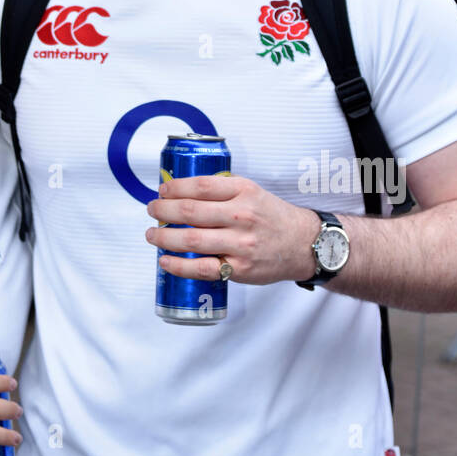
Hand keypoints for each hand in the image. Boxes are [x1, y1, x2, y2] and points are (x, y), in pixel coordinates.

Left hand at [146, 175, 320, 284]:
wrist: (304, 244)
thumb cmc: (272, 217)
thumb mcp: (253, 192)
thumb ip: (222, 191)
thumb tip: (182, 191)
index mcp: (244, 192)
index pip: (200, 186)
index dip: (175, 188)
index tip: (162, 191)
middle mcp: (241, 216)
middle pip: (190, 211)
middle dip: (163, 210)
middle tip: (152, 210)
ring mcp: (240, 244)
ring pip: (191, 239)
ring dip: (164, 237)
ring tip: (152, 235)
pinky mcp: (239, 269)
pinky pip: (202, 269)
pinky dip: (179, 266)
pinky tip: (165, 261)